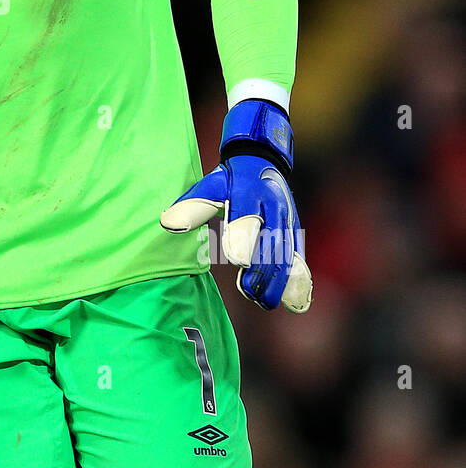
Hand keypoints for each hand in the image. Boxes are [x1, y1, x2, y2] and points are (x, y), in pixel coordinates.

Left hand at [160, 100, 311, 312]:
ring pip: (287, 254)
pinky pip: (299, 258)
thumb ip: (192, 205)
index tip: (238, 261)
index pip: (247, 217)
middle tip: (249, 291)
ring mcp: (287, 221)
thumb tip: (167, 224)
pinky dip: (299, 281)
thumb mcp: (210, 184)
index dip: (243, 238)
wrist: (263, 162)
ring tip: (263, 301)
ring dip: (278, 280)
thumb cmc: (229, 179)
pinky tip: (294, 304)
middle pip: (271, 241)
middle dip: (263, 269)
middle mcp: (273, 207)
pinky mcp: (295, 234)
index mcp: (249, 192)